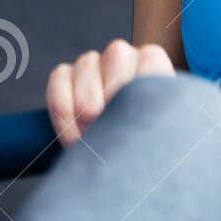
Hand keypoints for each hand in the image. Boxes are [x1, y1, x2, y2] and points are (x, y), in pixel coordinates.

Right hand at [46, 39, 174, 146]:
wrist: (121, 165)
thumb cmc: (144, 150)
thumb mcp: (160, 139)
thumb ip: (158, 125)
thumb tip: (155, 127)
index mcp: (156, 67)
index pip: (151, 58)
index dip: (139, 88)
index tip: (135, 119)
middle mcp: (126, 59)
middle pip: (117, 55)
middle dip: (112, 94)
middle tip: (110, 128)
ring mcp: (93, 64)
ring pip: (87, 63)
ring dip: (86, 103)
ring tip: (91, 137)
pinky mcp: (66, 75)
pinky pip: (60, 77)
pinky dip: (63, 107)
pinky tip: (72, 136)